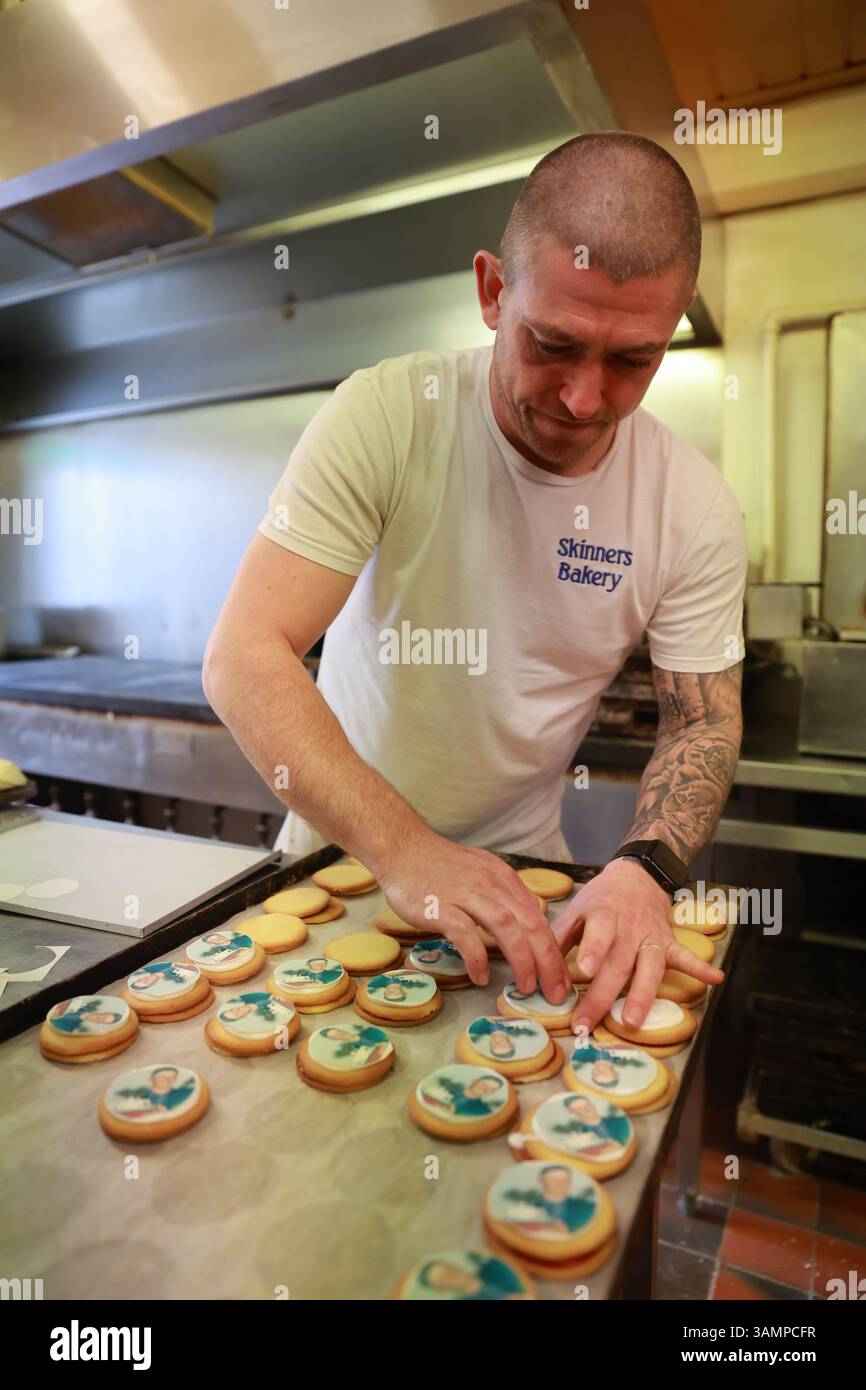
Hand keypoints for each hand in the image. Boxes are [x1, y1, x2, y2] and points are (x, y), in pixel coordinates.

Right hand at [376, 828, 572, 1003]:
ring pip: (506, 927)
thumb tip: (527, 920)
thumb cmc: (440, 866)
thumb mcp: (483, 872)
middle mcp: (492, 886)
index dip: (553, 951)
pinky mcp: (440, 906)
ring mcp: (467, 895)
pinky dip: (476, 957)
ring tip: (527, 987)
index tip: (560, 978)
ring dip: (522, 960)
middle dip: (548, 962)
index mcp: (504, 880)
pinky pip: (464, 933)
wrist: (404, 847)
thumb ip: (505, 895)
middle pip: (531, 925)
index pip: (539, 919)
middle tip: (556, 993)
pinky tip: (481, 977)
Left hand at [550, 858, 723, 1032]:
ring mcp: (652, 935)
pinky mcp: (668, 941)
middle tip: (587, 1022)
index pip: (600, 932)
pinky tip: (716, 979)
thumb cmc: (600, 899)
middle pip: (619, 963)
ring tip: (634, 1022)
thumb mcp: (575, 910)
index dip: (593, 950)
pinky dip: (700, 967)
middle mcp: (630, 927)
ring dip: (642, 995)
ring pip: (649, 967)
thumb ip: (560, 941)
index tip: (585, 970)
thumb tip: (546, 978)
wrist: (636, 876)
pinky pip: (685, 956)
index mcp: (604, 914)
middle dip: (602, 996)